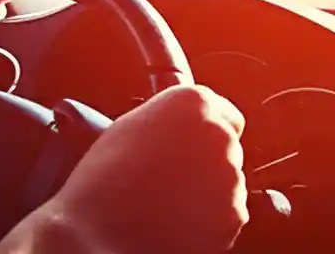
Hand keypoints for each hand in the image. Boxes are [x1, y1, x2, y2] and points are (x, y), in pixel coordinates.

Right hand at [31, 85, 248, 253]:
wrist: (99, 231)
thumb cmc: (104, 178)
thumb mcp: (131, 126)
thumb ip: (167, 117)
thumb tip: (183, 114)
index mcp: (193, 103)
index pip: (226, 114)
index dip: (206, 132)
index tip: (191, 144)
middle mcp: (218, 134)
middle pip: (226, 147)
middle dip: (206, 159)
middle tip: (169, 174)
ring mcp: (231, 175)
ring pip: (227, 180)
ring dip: (207, 189)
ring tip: (166, 200)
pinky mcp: (235, 214)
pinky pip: (227, 212)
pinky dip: (208, 218)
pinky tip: (175, 220)